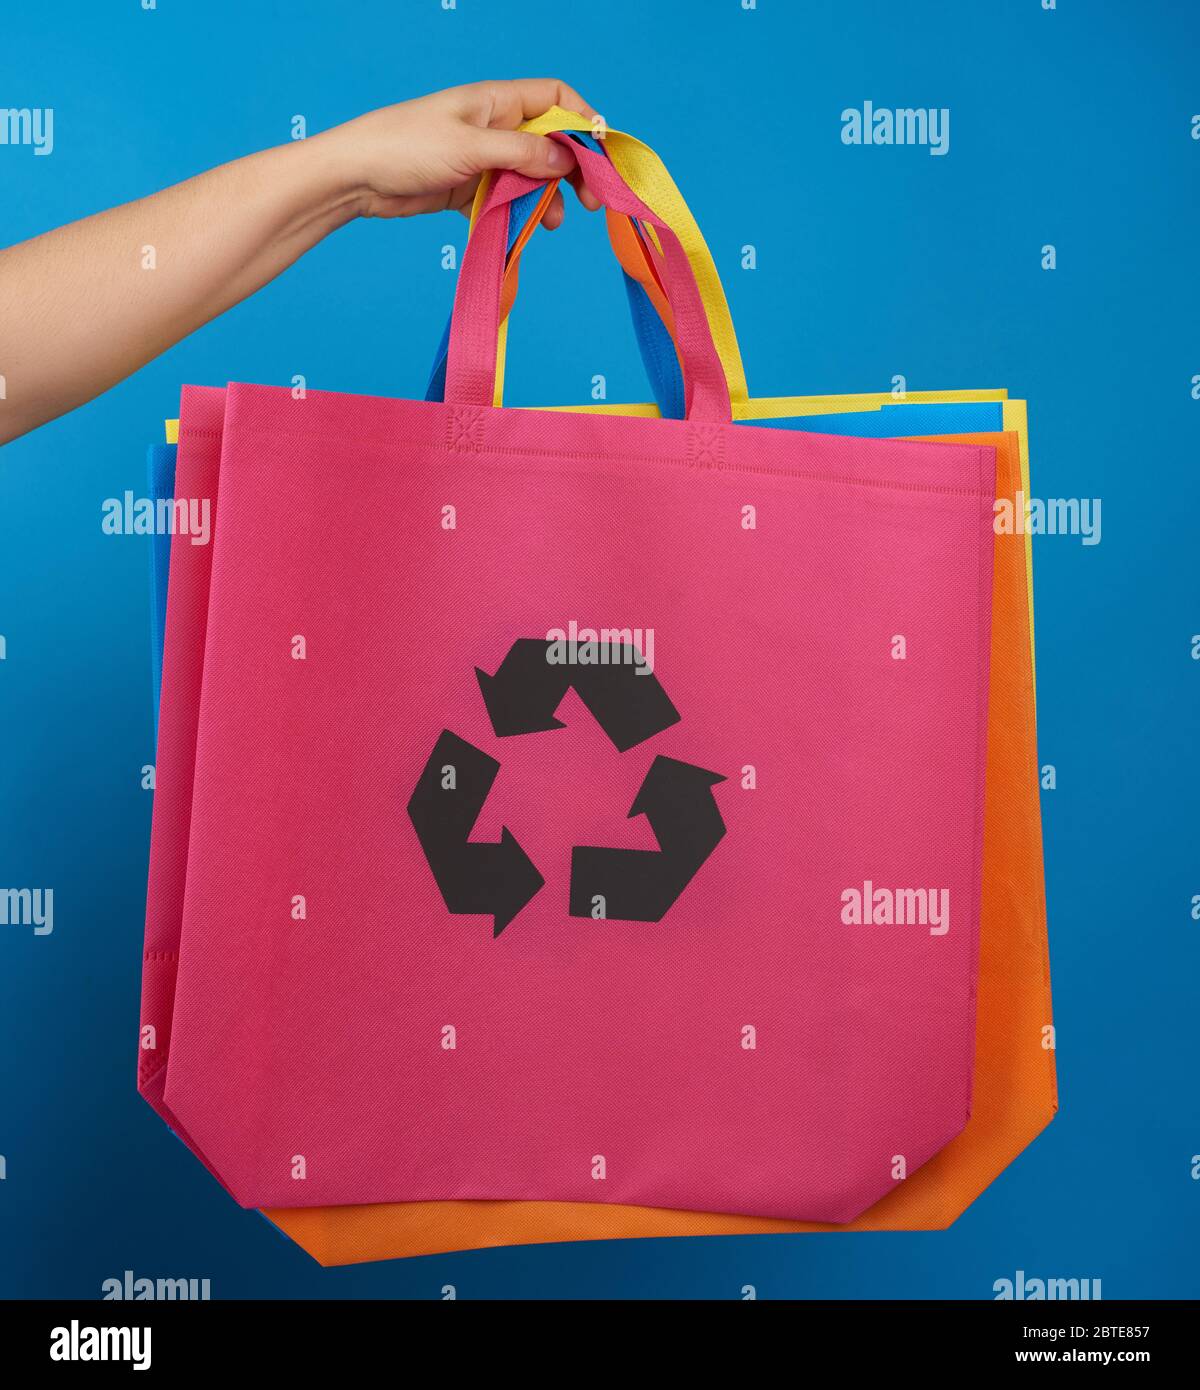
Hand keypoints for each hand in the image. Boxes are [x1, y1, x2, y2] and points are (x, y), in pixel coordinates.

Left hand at [311, 79, 603, 226]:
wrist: (356, 178)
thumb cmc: (406, 147)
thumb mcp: (471, 147)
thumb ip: (522, 153)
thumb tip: (566, 157)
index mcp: (496, 102)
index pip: (554, 99)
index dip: (581, 122)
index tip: (599, 156)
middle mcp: (494, 127)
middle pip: (548, 143)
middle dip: (571, 170)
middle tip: (588, 201)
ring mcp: (481, 159)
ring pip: (529, 177)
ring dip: (544, 198)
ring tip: (549, 222)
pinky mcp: (468, 188)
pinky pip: (504, 200)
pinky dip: (515, 214)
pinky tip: (520, 229)